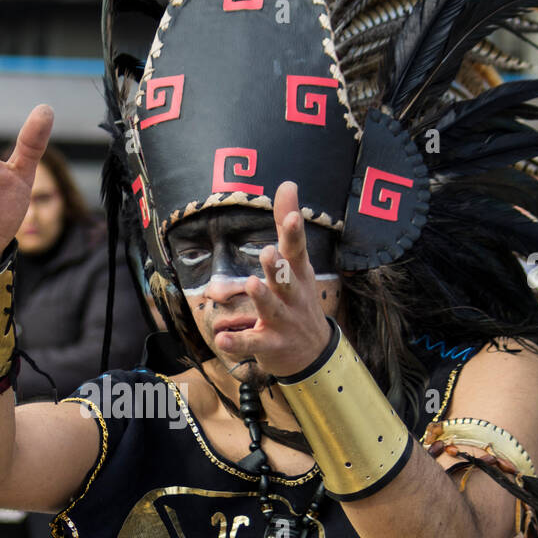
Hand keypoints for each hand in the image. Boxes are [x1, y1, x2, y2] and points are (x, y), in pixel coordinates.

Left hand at [213, 181, 332, 377]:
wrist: (315, 354)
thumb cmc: (299, 300)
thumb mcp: (297, 264)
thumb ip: (287, 226)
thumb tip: (288, 183)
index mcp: (298, 275)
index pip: (297, 252)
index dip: (294, 235)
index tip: (292, 217)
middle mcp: (293, 298)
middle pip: (287, 281)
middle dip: (278, 268)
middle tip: (269, 252)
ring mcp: (283, 323)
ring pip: (272, 310)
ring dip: (263, 298)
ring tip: (251, 284)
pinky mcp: (271, 345)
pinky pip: (253, 343)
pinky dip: (238, 342)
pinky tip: (222, 339)